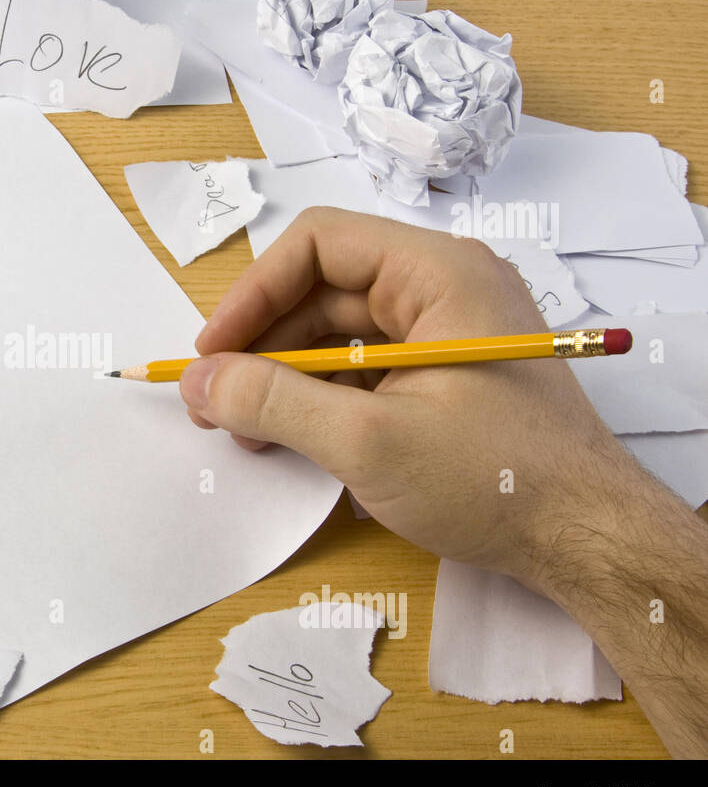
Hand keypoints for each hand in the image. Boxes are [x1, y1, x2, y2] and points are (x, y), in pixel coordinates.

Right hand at [179, 208, 646, 589]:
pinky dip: (321, 397)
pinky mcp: (444, 378)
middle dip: (263, 344)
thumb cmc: (493, 481)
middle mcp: (443, 289)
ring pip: (339, 332)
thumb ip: (273, 403)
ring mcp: (445, 334)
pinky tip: (293, 438)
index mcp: (438, 273)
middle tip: (216, 401)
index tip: (213, 354)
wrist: (587, 542)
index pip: (319, 244)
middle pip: (324, 289)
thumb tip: (197, 382)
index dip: (254, 294)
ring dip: (285, 376)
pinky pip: (364, 368)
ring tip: (246, 428)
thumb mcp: (368, 441)